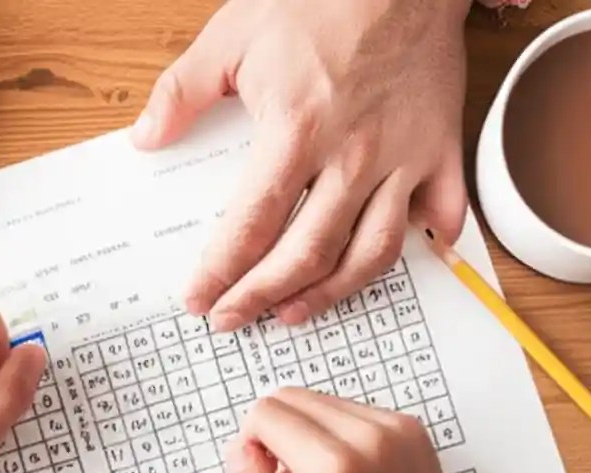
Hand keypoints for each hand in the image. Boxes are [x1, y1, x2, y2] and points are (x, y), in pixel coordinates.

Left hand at [132, 0, 470, 331]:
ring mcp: (402, 158)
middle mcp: (352, 157)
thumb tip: (146, 138)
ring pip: (371, 253)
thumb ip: (182, 92)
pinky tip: (412, 258)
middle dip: (263, 297)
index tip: (199, 299)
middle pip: (306, 254)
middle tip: (233, 319)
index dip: (221, 272)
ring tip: (298, 311)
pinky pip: (444, 212)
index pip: (250, 226)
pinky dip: (431, 243)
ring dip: (332, 293)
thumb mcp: (232, 35)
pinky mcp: (440, 148)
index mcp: (295, 131)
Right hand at [225, 388, 475, 472]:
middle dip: (275, 435)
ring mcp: (395, 426)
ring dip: (305, 434)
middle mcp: (370, 435)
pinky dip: (335, 435)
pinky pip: (349, 410)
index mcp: (337, 467)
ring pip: (318, 401)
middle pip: (290, 397)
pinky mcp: (409, 427)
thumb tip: (237, 450)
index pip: (265, 414)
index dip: (252, 446)